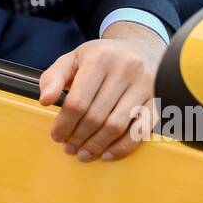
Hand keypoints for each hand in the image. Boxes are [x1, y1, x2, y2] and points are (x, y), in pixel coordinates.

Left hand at [37, 21, 166, 161]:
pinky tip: (108, 154)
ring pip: (117, 126)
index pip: (78, 101)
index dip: (64, 124)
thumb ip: (53, 77)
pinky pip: (142, 130)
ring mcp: (145, 84)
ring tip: (84, 153)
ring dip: (98, 145)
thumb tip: (45, 100)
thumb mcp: (73, 59)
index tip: (56, 136)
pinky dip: (124, 147)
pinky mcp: (158, 99)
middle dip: (79, 137)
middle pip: (96, 116)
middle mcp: (125, 69)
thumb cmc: (101, 57)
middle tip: (69, 148)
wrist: (140, 48)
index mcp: (100, 58)